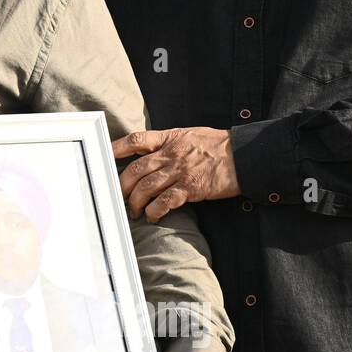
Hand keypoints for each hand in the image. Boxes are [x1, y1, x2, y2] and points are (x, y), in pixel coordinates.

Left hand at [112, 127, 239, 222]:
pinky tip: (153, 216)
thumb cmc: (218, 146)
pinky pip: (165, 201)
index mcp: (170, 137)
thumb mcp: (190, 134)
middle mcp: (171, 153)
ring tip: (134, 211)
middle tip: (119, 196)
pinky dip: (155, 211)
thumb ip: (168, 142)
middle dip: (123, 186)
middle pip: (135, 169)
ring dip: (136, 202)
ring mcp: (180, 171)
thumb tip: (148, 152)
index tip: (105, 156)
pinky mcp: (191, 187)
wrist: (245, 156)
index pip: (136, 140)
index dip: (117, 148)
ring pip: (146, 187)